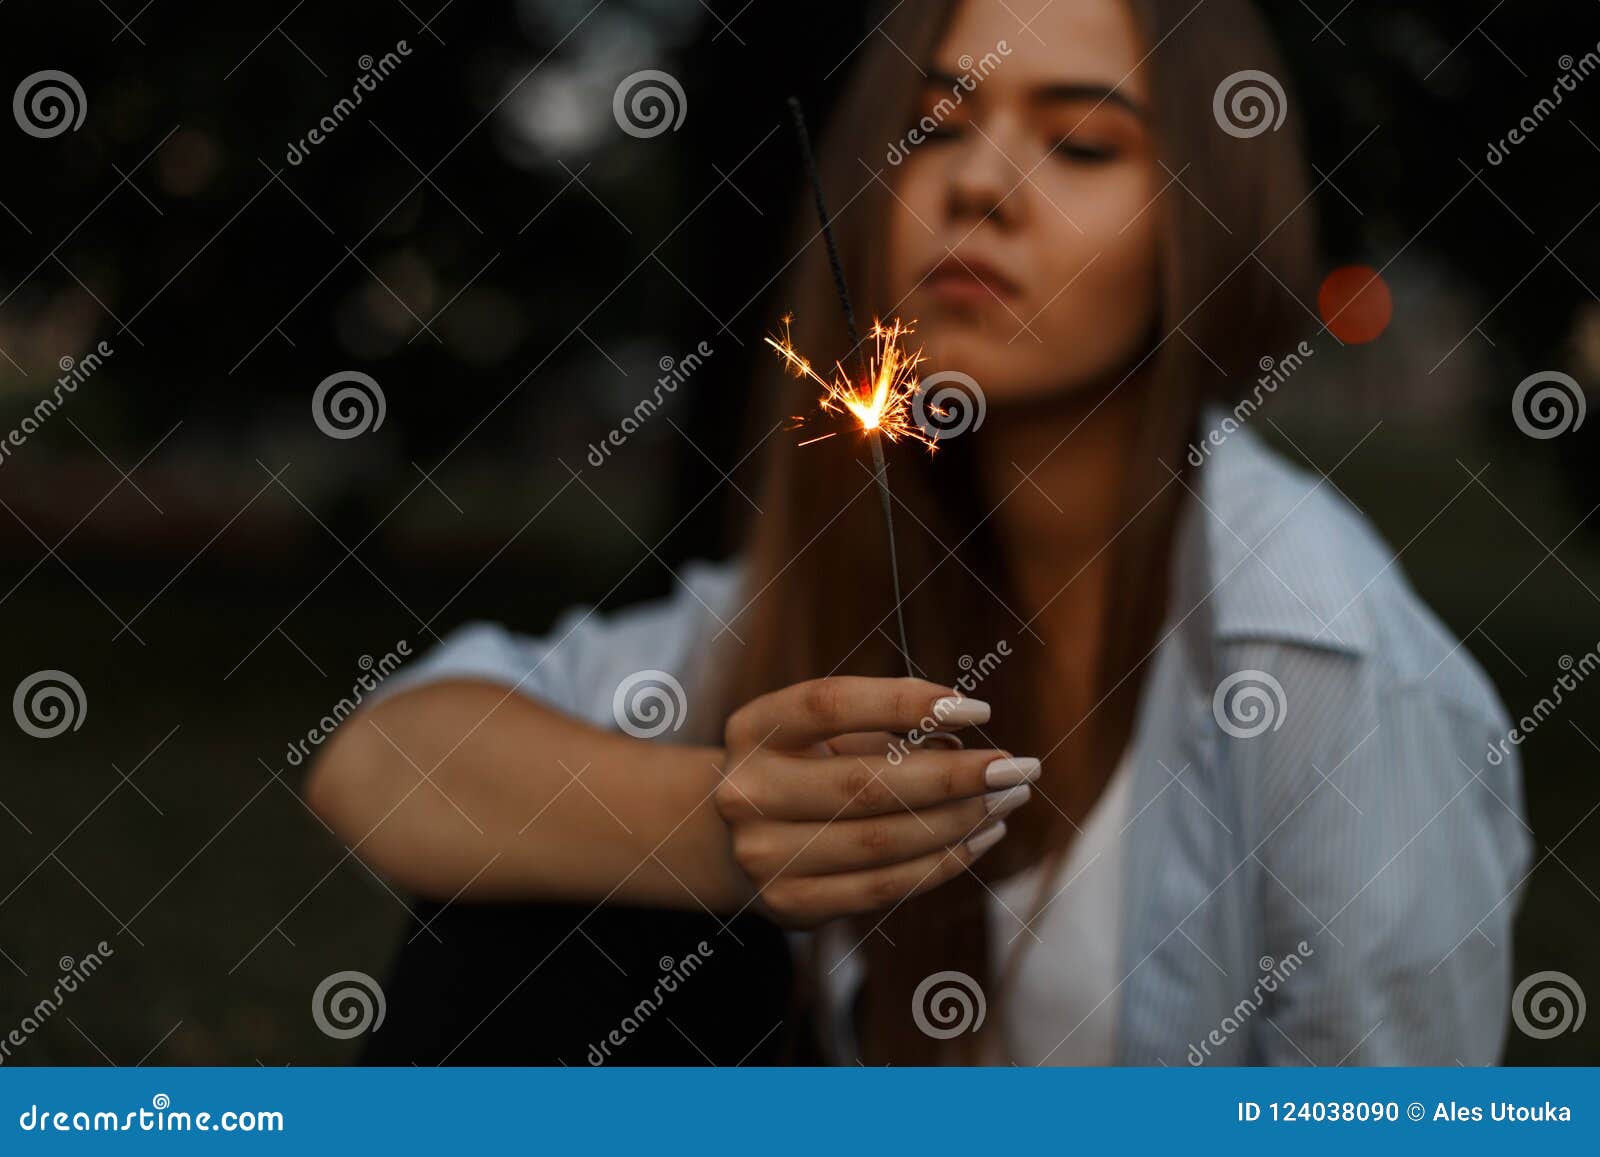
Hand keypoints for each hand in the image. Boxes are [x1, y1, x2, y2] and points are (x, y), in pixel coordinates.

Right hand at [713, 676, 1038, 928]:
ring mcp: (765, 855)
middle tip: (1021, 767)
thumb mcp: (829, 733)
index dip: (906, 702)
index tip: (981, 711)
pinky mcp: (791, 904)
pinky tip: (982, 837)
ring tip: (1010, 798)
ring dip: (961, 822)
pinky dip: (943, 863)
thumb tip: (963, 738)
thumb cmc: (805, 766)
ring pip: (882, 842)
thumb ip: (887, 729)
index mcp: (755, 729)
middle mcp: (749, 792)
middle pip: (865, 783)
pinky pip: (884, 888)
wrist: (734, 839)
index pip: (831, 703)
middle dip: (956, 776)